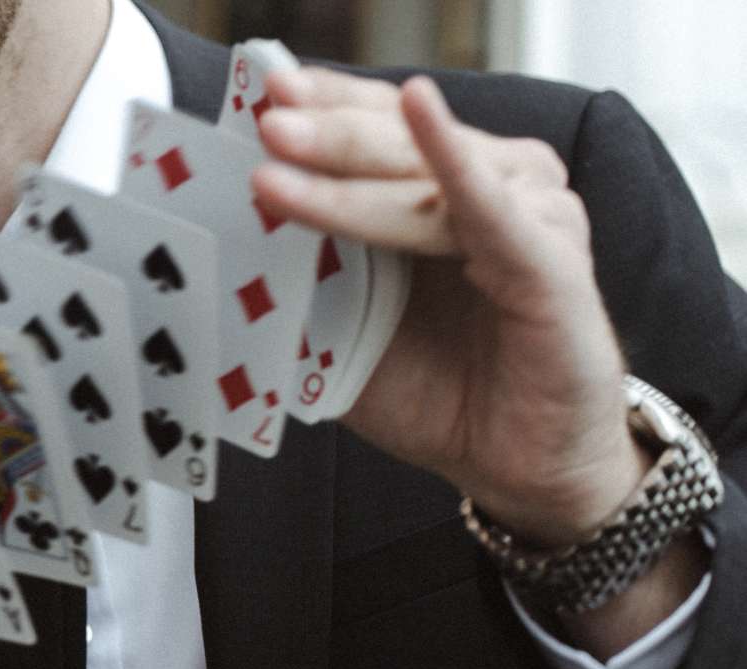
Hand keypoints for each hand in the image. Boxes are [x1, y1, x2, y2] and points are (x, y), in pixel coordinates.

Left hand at [250, 69, 639, 546]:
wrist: (514, 466)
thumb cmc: (440, 393)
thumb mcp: (347, 337)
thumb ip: (305, 287)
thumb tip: (228, 246)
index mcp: (444, 198)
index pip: (377, 134)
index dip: (322, 109)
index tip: (257, 90)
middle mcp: (493, 189)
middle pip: (395, 144)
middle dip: (322, 130)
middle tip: (262, 119)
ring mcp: (528, 217)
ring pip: (423, 178)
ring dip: (351, 159)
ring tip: (283, 146)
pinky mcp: (551, 261)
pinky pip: (493, 207)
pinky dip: (455, 160)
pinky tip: (424, 112)